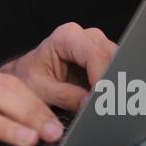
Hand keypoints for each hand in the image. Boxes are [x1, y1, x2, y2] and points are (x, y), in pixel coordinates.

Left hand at [0, 22, 117, 114]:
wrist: (26, 77)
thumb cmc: (29, 78)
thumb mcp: (42, 90)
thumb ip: (66, 96)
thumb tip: (91, 103)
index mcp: (66, 37)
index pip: (96, 55)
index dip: (103, 79)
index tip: (103, 101)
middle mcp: (86, 37)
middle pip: (112, 56)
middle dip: (113, 83)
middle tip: (110, 108)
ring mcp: (98, 47)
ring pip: (120, 63)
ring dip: (116, 86)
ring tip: (110, 107)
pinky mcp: (104, 60)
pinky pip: (118, 72)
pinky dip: (115, 88)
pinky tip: (110, 102)